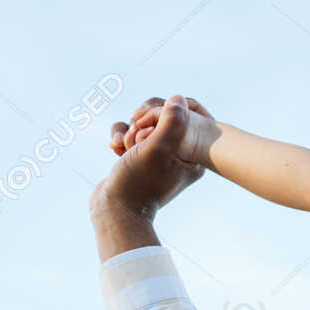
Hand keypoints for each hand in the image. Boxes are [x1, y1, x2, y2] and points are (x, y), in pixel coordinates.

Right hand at [91, 94, 207, 226]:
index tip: (152, 120)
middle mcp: (180, 153)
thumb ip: (172, 122)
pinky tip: (115, 148)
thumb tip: (179, 98)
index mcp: (195, 154)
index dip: (169, 109)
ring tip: (125, 147)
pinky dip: (120, 136)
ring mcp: (159, 154)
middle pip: (166, 114)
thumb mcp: (158, 149)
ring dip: (129, 129)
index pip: (192, 114)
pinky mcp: (139, 155)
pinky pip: (130, 131)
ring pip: (144, 121)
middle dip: (145, 120)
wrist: (113, 210)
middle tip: (138, 135)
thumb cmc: (138, 182)